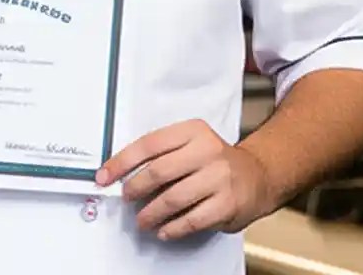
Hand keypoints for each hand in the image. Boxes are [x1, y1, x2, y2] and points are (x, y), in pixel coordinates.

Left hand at [96, 119, 272, 239]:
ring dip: (150, 213)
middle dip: (135, 188)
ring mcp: (219, 177)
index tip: (104, 176)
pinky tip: (164, 230)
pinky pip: (191, 220)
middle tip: (126, 198)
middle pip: (158, 171)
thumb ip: (162, 154)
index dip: (121, 162)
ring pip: (173, 198)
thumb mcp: (191, 144)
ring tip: (142, 220)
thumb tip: (121, 173)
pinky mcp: (227, 203)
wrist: (258, 175)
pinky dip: (172, 228)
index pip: (149, 144)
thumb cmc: (215, 161)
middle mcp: (207, 151)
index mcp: (193, 131)